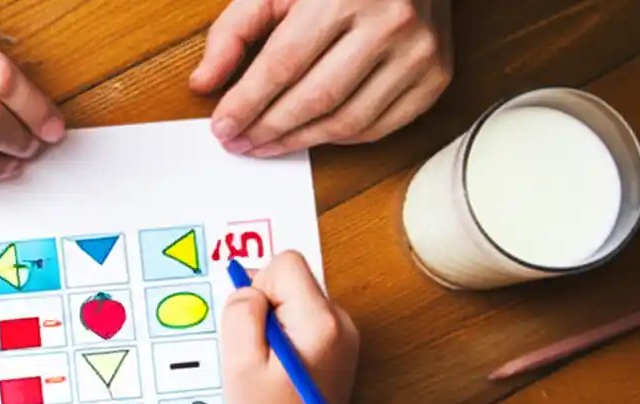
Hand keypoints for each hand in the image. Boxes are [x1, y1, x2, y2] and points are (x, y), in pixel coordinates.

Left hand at [190, 0, 452, 156]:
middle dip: (268, 129)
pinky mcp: (436, 76)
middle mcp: (389, 22)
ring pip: (347, 122)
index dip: (247, 103)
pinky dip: (339, 140)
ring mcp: (419, 52)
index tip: (223, 127)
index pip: (284, 64)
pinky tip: (310, 134)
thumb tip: (204, 83)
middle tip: (238, 143)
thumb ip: (236, 30)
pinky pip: (379, 127)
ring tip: (266, 144)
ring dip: (299, 142)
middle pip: (315, 98)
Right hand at [221, 252, 359, 403]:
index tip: (253, 328)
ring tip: (269, 366)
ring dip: (274, 323)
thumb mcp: (239, 364)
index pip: (286, 263)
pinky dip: (286, 336)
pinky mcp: (340, 346)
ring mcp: (345, 334)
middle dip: (266, 307)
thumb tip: (248, 287)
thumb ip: (241, 314)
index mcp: (319, 321)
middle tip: (258, 353)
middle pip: (292, 279)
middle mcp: (340, 321)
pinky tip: (281, 370)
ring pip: (296, 299)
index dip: (259, 287)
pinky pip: (303, 319)